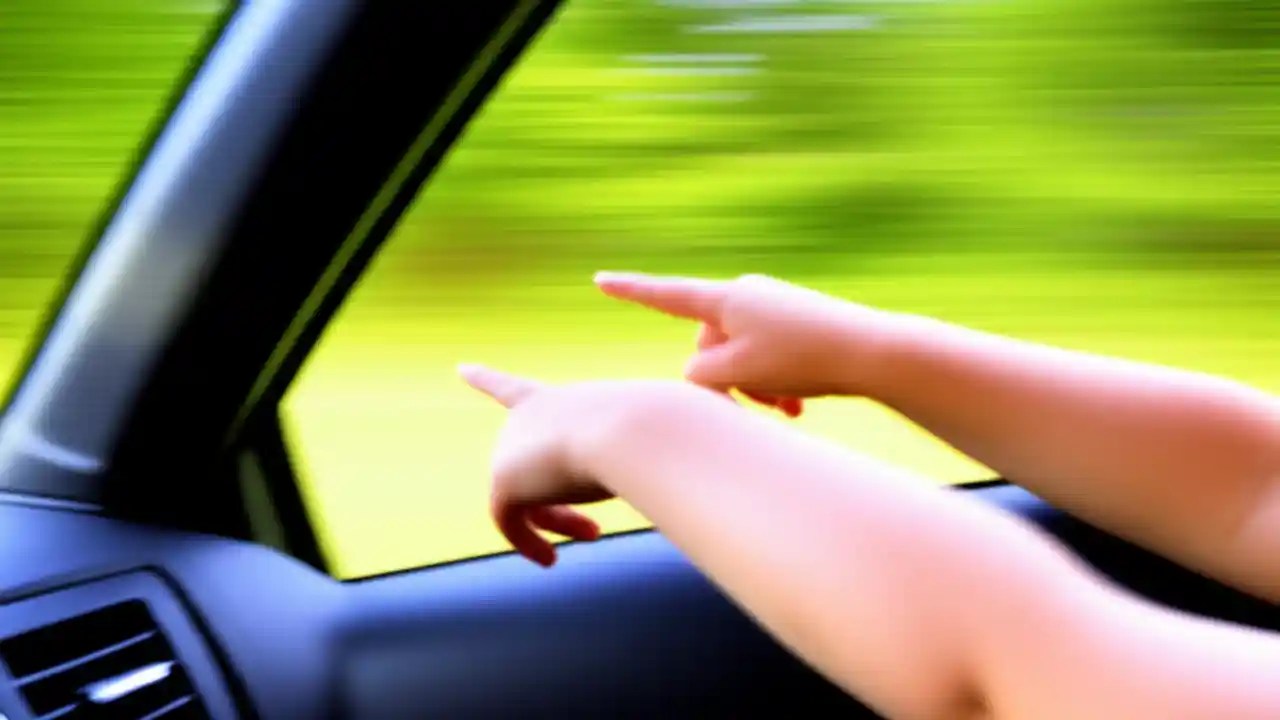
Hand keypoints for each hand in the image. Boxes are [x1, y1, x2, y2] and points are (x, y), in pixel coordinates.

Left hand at [459, 363, 700, 566]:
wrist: (638, 431)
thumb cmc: (663, 430)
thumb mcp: (662, 438)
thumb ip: (668, 447)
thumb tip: (720, 437)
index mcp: (560, 399)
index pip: (514, 388)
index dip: (487, 380)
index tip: (461, 369)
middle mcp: (528, 418)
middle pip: (535, 470)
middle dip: (562, 505)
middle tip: (595, 532)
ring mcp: (510, 448)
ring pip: (527, 499)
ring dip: (557, 522)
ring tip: (593, 535)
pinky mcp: (503, 481)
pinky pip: (510, 523)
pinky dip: (529, 543)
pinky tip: (550, 561)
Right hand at [595, 272, 898, 405]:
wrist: (873, 352)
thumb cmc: (801, 359)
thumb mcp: (734, 373)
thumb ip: (698, 374)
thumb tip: (700, 372)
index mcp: (725, 300)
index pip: (665, 295)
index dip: (630, 291)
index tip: (599, 279)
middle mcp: (745, 296)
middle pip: (709, 346)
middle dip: (727, 379)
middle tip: (761, 402)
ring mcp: (772, 309)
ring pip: (740, 359)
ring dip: (755, 389)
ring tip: (786, 409)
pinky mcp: (796, 324)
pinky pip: (767, 359)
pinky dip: (776, 385)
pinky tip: (798, 408)